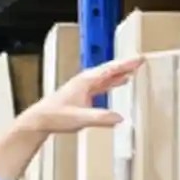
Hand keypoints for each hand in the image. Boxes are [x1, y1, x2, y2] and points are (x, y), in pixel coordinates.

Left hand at [13, 56, 143, 133]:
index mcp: (85, 81)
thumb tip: (120, 118)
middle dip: (125, 65)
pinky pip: (101, 85)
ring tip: (134, 69)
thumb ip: (100, 118)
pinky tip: (118, 83)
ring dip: (119, 73)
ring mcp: (83, 87)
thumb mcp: (80, 119)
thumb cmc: (56, 117)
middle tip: (140, 61)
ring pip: (105, 76)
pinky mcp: (81, 94)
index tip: (140, 59)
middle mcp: (85, 81)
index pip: (110, 70)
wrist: (39, 120)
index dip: (126, 64)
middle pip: (109, 70)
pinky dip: (112, 82)